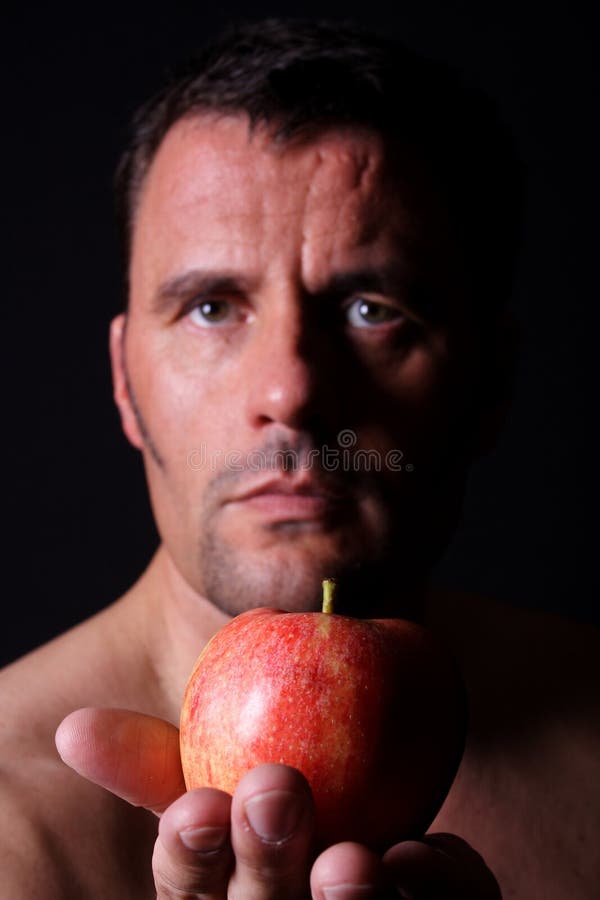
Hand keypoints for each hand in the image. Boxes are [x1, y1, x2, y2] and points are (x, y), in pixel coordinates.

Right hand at [56, 708, 500, 897]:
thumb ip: (156, 764)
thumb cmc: (284, 808)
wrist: (385, 833)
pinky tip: (423, 855)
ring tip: (350, 857)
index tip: (199, 806)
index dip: (190, 859)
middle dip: (264, 864)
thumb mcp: (219, 783)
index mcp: (226, 893)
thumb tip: (73, 729)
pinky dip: (437, 892)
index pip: (191, 894)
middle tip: (275, 790)